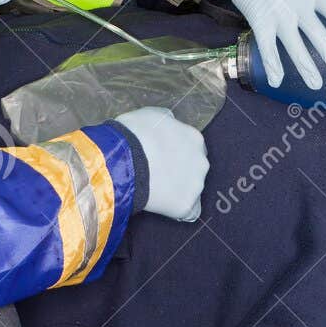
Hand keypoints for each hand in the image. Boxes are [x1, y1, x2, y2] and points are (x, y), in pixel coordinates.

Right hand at [115, 106, 208, 222]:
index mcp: (195, 138)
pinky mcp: (187, 206)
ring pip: (190, 190)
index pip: (191, 148)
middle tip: (157, 174)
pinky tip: (160, 204)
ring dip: (176, 190)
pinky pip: (185, 211)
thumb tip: (168, 127)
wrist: (123, 161)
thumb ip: (167, 124)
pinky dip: (175, 209)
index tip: (160, 157)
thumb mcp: (151, 115)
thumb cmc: (133, 133)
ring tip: (154, 190)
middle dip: (179, 171)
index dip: (174, 153)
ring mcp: (196, 185)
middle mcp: (202, 161)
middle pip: (194, 169)